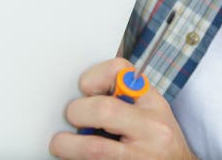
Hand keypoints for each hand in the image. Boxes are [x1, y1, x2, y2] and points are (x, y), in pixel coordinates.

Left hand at [50, 57, 196, 159]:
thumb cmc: (158, 138)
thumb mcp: (151, 109)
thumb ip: (123, 95)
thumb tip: (81, 92)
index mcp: (154, 104)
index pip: (119, 72)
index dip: (93, 78)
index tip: (85, 90)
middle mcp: (151, 129)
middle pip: (104, 110)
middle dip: (77, 113)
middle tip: (73, 120)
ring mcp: (141, 157)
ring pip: (93, 149)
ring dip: (68, 146)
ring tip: (63, 144)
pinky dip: (77, 159)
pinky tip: (78, 157)